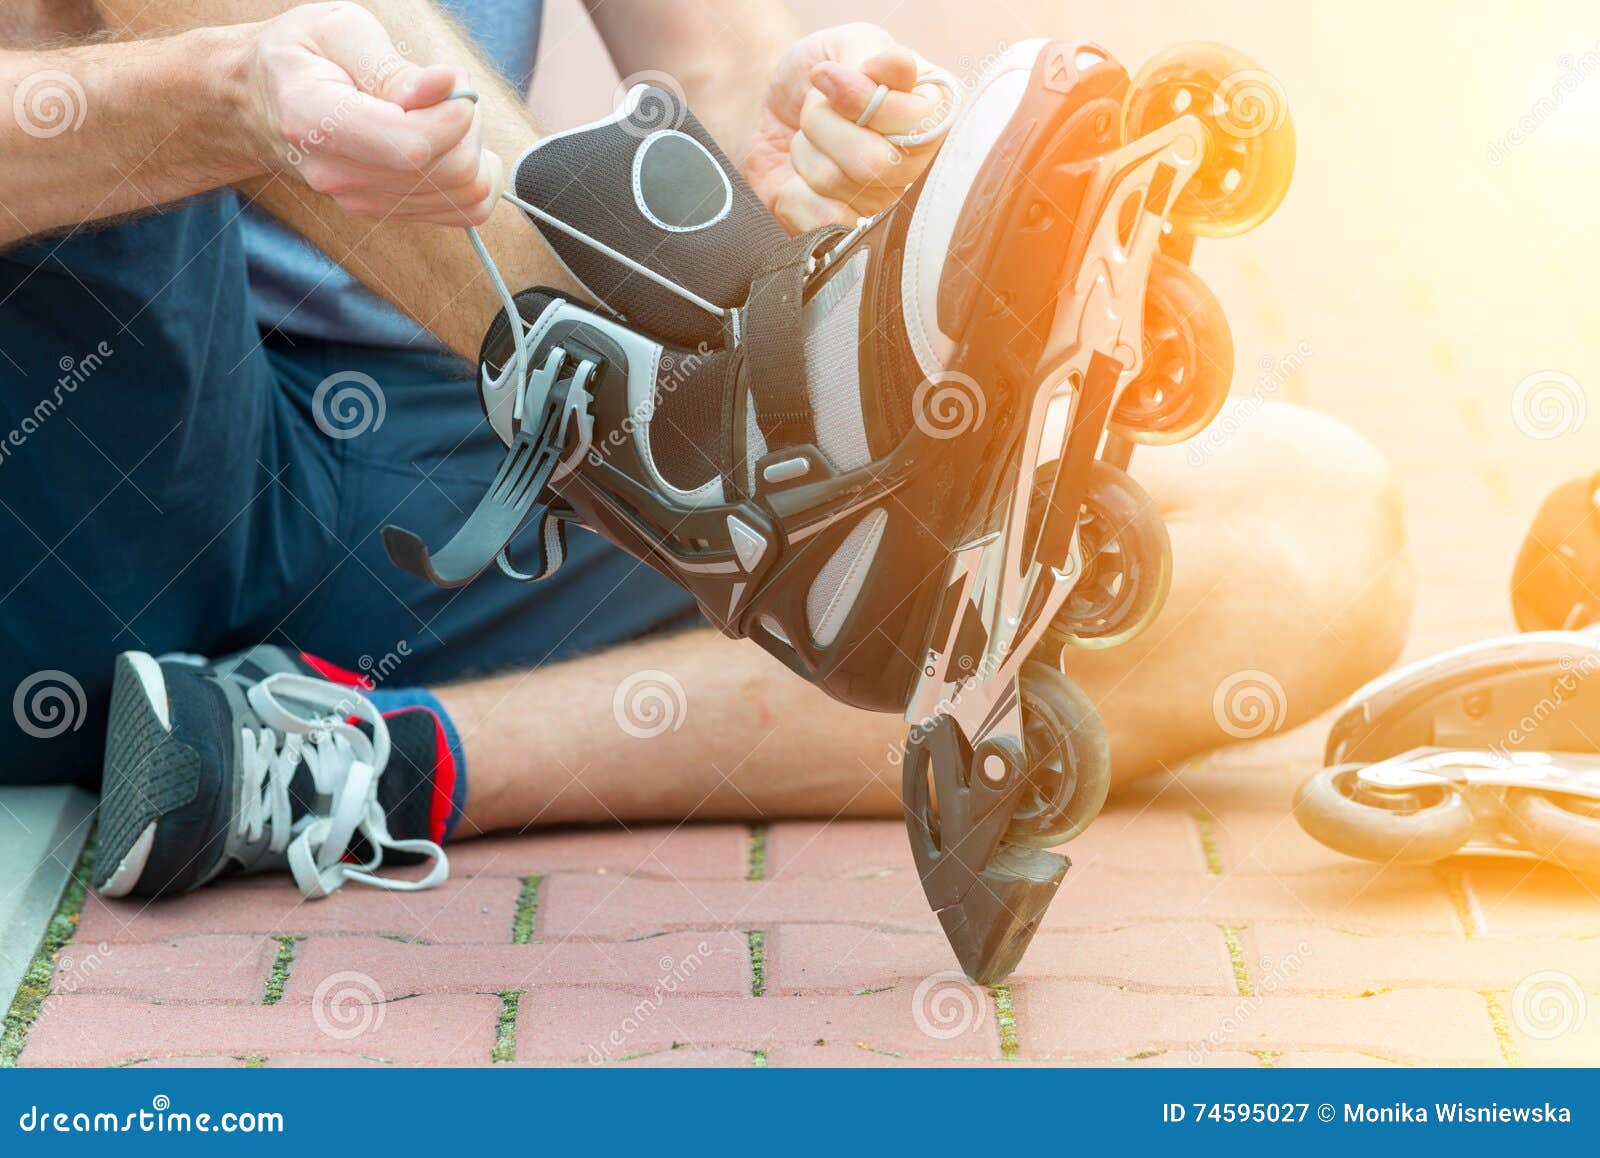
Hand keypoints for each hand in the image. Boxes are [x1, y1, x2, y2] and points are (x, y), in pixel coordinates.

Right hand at [243, 2, 500, 224]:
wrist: (264, 100)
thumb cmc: (303, 56)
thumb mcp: (337, 30)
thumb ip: (392, 66)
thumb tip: (447, 87)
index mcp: (313, 119)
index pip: (409, 147)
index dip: (452, 116)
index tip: (452, 80)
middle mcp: (336, 174)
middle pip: (447, 171)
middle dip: (467, 123)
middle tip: (446, 90)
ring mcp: (361, 201)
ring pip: (464, 192)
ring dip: (473, 147)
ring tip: (442, 113)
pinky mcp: (387, 212)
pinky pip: (464, 208)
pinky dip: (476, 176)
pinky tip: (454, 144)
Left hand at [744, 23, 947, 233]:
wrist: (779, 107)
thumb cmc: (826, 73)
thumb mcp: (849, 43)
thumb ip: (870, 52)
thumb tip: (881, 69)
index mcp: (936, 114)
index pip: (912, 123)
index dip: (861, 100)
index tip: (828, 76)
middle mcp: (919, 166)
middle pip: (873, 163)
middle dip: (824, 124)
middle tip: (817, 107)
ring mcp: (885, 204)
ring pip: (836, 185)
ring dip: (805, 151)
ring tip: (811, 139)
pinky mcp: (847, 233)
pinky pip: (819, 222)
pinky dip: (794, 192)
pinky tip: (801, 177)